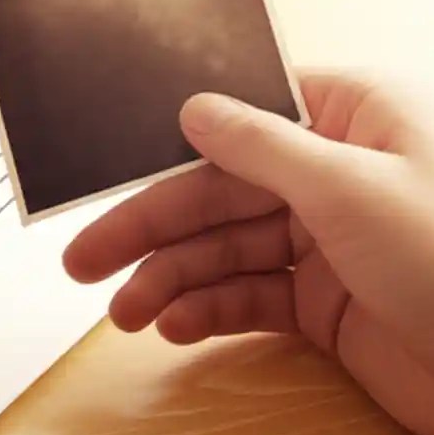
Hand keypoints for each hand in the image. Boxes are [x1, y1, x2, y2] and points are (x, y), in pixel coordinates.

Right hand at [62, 74, 433, 434]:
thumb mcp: (350, 188)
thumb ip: (261, 146)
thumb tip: (194, 107)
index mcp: (351, 121)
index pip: (243, 117)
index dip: (174, 143)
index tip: (110, 167)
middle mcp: (332, 176)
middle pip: (217, 193)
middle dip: (149, 229)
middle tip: (82, 260)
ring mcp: (326, 242)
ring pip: (225, 251)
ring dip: (170, 281)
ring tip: (124, 315)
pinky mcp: (324, 305)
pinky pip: (248, 299)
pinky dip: (207, 312)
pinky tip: (173, 327)